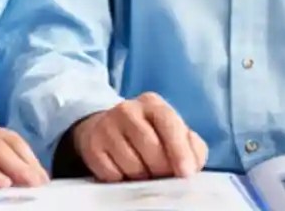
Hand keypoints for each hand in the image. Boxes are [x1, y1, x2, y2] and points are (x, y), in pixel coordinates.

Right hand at [72, 92, 207, 181]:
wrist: (106, 129)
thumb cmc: (149, 134)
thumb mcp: (173, 133)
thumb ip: (191, 146)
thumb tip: (192, 164)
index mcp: (152, 104)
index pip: (169, 124)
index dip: (179, 150)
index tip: (186, 173)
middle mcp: (128, 109)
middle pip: (151, 147)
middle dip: (161, 169)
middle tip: (163, 175)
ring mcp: (107, 126)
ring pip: (132, 164)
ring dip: (142, 176)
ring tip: (144, 171)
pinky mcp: (92, 145)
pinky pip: (112, 174)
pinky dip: (122, 179)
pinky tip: (125, 171)